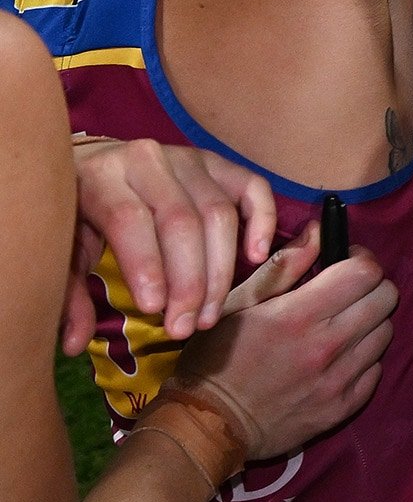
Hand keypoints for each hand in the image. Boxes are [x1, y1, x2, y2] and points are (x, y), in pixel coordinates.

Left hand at [66, 137, 276, 350]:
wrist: (95, 165)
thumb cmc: (79, 215)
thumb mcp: (63, 250)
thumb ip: (69, 293)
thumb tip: (72, 344)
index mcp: (101, 176)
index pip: (130, 219)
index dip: (147, 265)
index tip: (153, 310)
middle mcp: (148, 159)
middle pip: (181, 221)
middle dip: (188, 281)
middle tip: (184, 327)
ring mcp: (189, 158)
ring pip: (219, 212)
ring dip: (220, 270)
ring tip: (209, 314)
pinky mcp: (218, 163)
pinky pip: (252, 186)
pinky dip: (261, 220)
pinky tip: (256, 257)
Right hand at [169, 226, 397, 459]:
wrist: (207, 426)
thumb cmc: (216, 358)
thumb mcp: (237, 303)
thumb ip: (283, 266)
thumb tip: (320, 232)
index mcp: (300, 315)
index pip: (365, 272)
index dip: (360, 260)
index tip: (344, 263)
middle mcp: (327, 346)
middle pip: (386, 298)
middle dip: (371, 286)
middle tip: (347, 292)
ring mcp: (338, 381)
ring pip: (385, 333)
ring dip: (369, 323)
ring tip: (342, 326)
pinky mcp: (342, 409)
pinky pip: (375, 371)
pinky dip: (364, 359)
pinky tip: (338, 359)